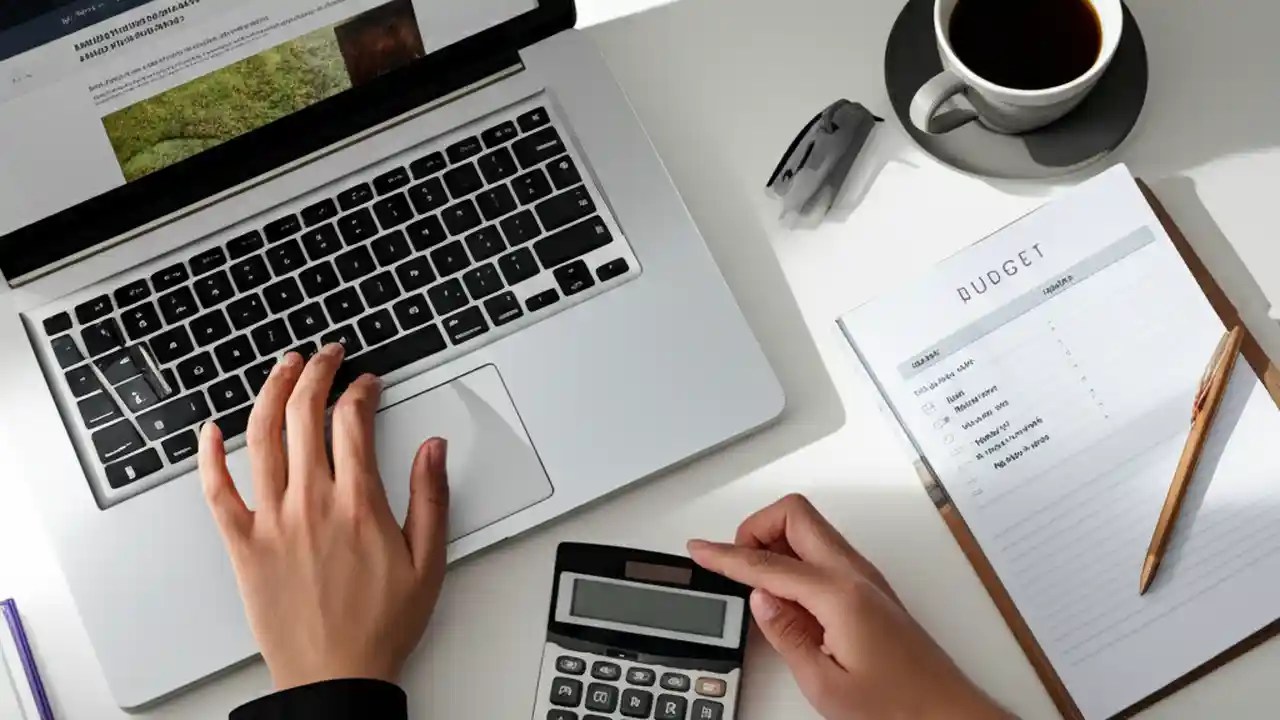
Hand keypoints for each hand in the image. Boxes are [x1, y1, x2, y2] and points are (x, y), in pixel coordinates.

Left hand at [198, 345, 449, 689]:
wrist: (334, 677)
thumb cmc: (380, 624)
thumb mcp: (429, 561)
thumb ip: (432, 497)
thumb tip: (434, 447)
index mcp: (358, 504)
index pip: (353, 422)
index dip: (360, 390)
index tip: (367, 383)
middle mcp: (310, 503)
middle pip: (305, 414)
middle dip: (317, 372)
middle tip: (326, 356)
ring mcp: (271, 520)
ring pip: (262, 437)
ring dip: (272, 392)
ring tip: (284, 367)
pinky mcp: (242, 544)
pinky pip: (216, 490)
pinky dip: (209, 456)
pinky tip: (211, 430)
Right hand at [689, 495, 1009, 719]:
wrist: (947, 715)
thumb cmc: (898, 706)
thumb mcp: (824, 684)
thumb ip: (785, 633)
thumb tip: (759, 597)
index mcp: (839, 594)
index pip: (767, 563)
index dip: (726, 556)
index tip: (700, 550)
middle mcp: (855, 574)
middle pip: (794, 516)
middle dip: (754, 529)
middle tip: (731, 563)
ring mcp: (865, 578)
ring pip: (809, 530)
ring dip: (774, 544)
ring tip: (754, 584)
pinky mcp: (869, 590)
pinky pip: (822, 554)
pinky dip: (793, 562)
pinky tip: (785, 598)